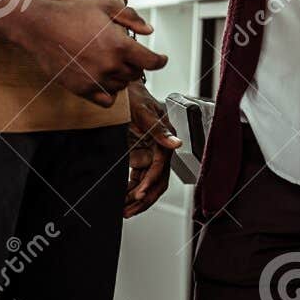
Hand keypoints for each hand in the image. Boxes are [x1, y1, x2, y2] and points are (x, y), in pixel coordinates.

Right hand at [0, 0, 166, 107]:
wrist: (41, 27)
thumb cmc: (72, 13)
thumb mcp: (105, 5)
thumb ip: (131, 17)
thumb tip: (148, 30)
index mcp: (119, 45)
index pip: (151, 62)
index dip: (160, 60)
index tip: (162, 59)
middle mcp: (110, 66)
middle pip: (136, 74)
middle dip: (136, 64)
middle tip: (126, 53)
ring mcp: (95, 80)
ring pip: (121, 86)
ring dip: (121, 76)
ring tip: (111, 62)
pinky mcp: (82, 89)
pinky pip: (106, 100)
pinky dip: (109, 91)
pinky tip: (104, 79)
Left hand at [123, 81, 181, 217]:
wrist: (122, 89)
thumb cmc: (134, 97)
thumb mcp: (143, 111)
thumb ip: (159, 129)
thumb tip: (176, 143)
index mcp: (165, 139)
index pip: (160, 168)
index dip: (149, 182)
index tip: (137, 194)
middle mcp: (161, 148)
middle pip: (157, 181)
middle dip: (144, 198)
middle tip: (128, 210)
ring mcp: (151, 153)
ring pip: (148, 182)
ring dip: (137, 197)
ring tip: (123, 209)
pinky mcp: (141, 154)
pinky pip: (140, 176)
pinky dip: (132, 187)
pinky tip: (122, 197)